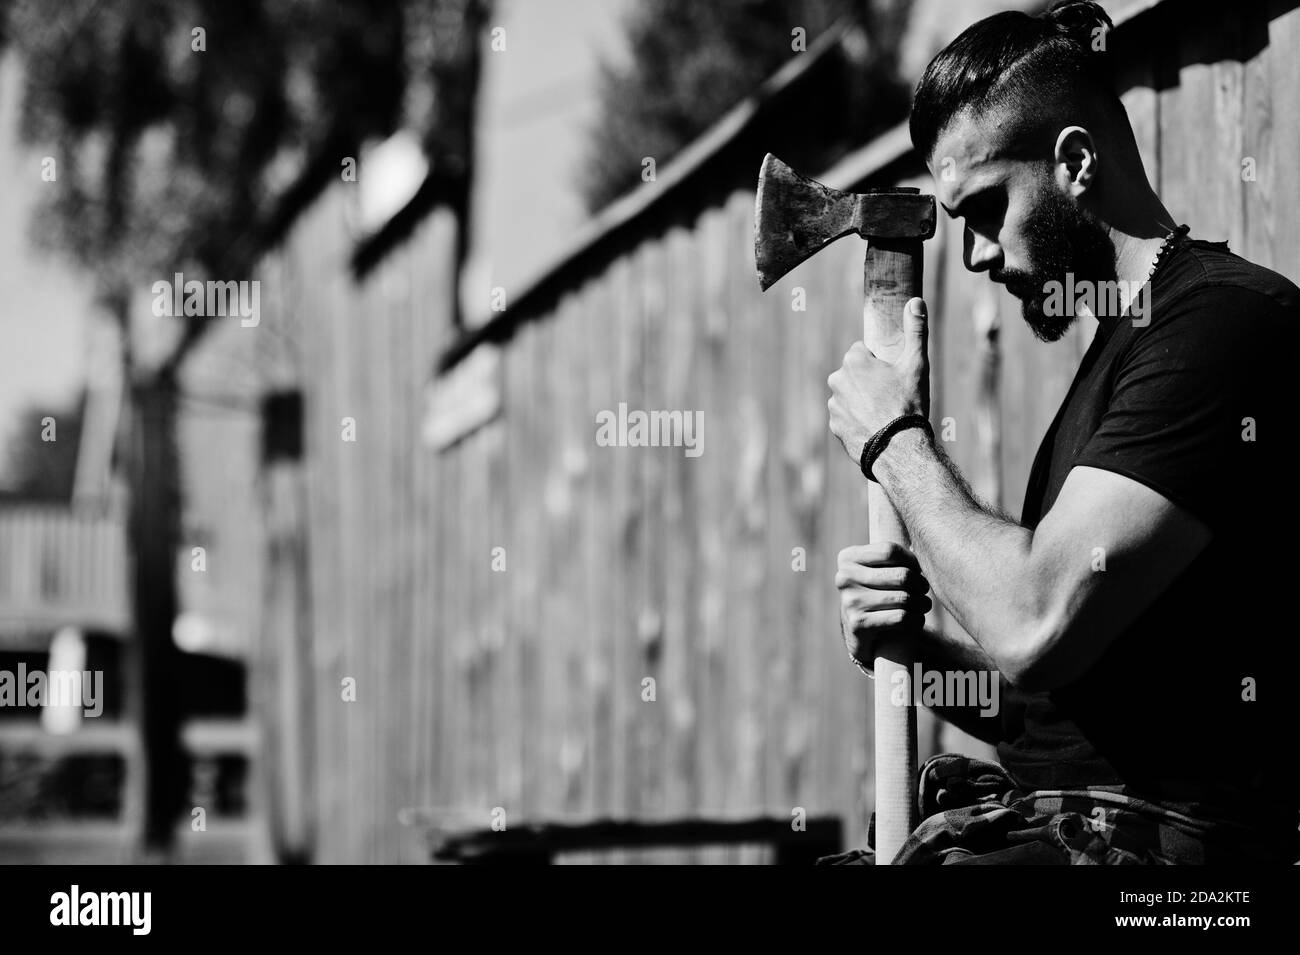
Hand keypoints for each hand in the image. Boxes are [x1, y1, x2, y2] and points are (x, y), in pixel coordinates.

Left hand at [827, 297, 928, 462]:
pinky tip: (874, 427)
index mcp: (853, 360)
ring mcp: (834, 404)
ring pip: (849, 396)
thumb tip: (916, 301)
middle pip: (854, 374)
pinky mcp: (834, 426)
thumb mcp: (916, 364)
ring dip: (862, 401)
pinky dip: (857, 420)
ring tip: (884, 414)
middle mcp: (837, 380)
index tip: (892, 377)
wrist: (898, 448)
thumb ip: (916, 330)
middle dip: (869, 381)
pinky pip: (846, 417)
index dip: (880, 363)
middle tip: (890, 396)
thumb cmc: (907, 404)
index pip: (863, 352)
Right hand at [836, 542, 930, 670]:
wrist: (858, 628)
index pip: (890, 550)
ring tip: (923, 604)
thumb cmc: (875, 590)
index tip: (917, 569)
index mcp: (847, 558)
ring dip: (922, 603)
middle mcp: (844, 577)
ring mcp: (850, 601)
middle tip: (924, 589)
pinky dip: (916, 620)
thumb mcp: (874, 568)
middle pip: (902, 575)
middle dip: (920, 584)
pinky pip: (901, 618)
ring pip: (904, 598)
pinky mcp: (858, 623)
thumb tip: (922, 545)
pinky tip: (916, 619)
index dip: (912, 560)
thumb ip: (891, 555)